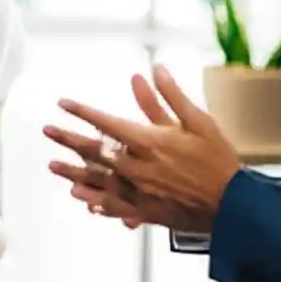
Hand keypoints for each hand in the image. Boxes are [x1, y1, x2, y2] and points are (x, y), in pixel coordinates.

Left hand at [50, 65, 241, 232]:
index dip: (82, 112)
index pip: (107, 123)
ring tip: (52, 165)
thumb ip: (171, 97)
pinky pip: (113, 206)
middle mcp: (138, 167)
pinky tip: (81, 197)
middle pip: (94, 152)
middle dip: (68, 139)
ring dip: (73, 172)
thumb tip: (153, 70)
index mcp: (149, 142)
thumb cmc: (217, 161)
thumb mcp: (199, 122)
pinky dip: (95, 201)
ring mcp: (139, 192)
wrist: (233, 205)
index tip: (63, 103)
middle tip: (47, 130)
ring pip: (98, 181)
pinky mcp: (145, 211)